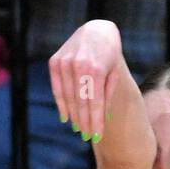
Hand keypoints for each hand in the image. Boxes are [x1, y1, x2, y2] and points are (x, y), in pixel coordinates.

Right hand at [48, 18, 122, 140]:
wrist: (95, 31)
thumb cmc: (109, 55)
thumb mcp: (114, 74)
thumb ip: (107, 95)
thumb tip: (101, 121)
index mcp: (96, 68)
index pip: (94, 102)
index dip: (95, 120)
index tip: (96, 136)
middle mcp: (78, 65)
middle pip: (80, 102)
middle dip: (84, 121)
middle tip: (88, 137)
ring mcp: (64, 62)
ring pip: (68, 97)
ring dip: (74, 116)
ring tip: (80, 129)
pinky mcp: (55, 62)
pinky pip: (57, 89)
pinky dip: (62, 104)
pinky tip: (66, 118)